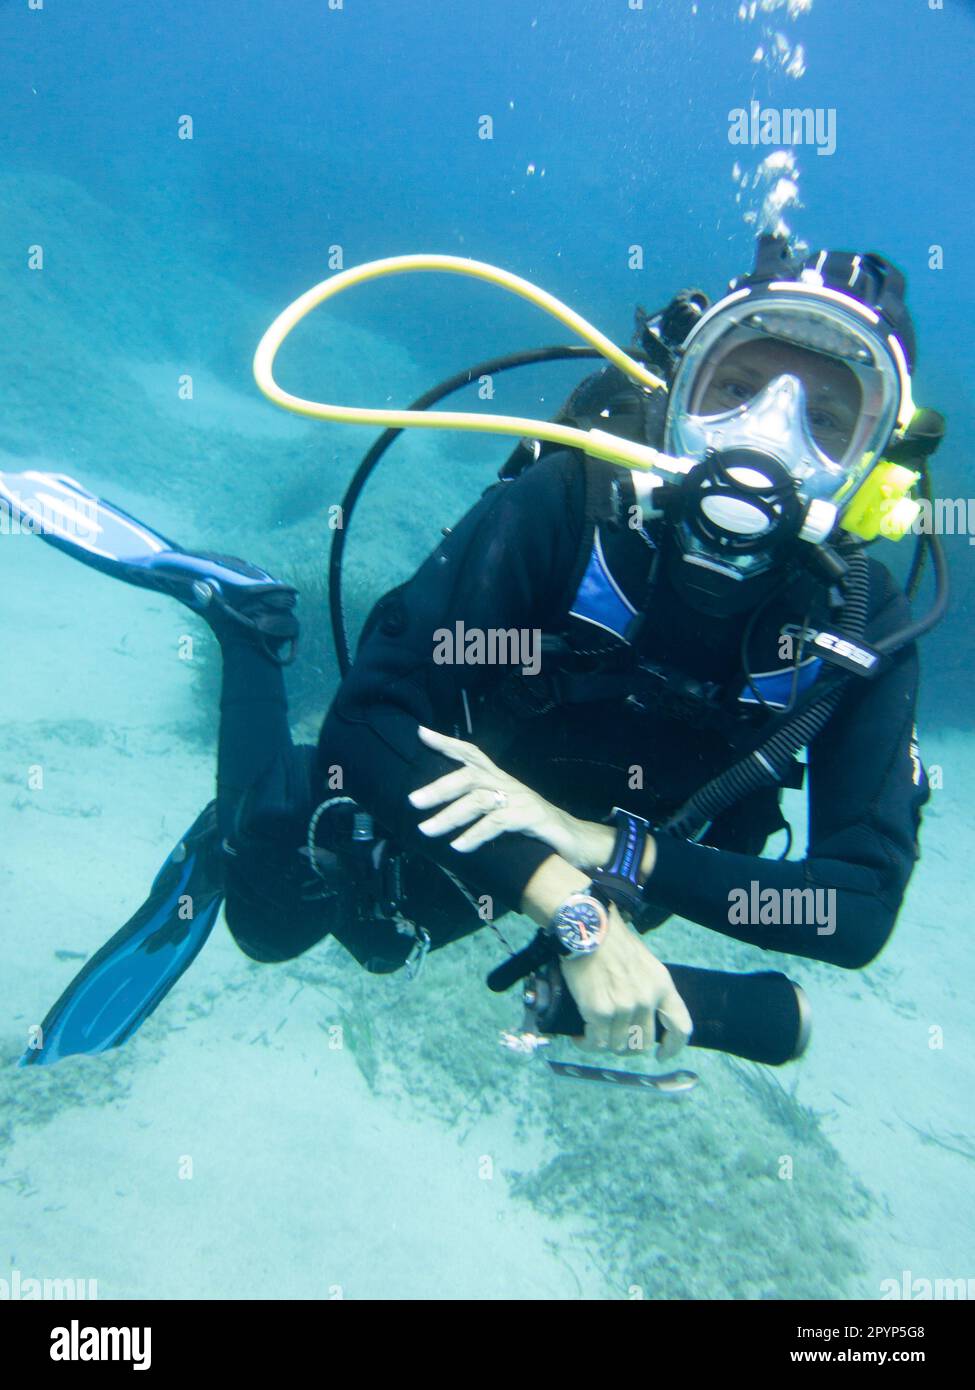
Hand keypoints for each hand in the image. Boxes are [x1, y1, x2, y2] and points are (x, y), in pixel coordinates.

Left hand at [409, 725, 591, 859]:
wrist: (578, 841)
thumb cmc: (535, 828)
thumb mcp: (504, 813)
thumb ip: (480, 810)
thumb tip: (443, 815)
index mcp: (500, 780)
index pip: (472, 754)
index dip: (447, 742)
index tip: (421, 733)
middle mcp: (509, 785)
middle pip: (470, 776)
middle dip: (439, 787)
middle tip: (413, 801)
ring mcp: (521, 800)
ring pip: (479, 799)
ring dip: (449, 816)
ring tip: (426, 830)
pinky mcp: (532, 819)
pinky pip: (498, 823)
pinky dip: (475, 835)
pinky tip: (459, 847)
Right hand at [561, 909, 691, 1059]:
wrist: (588, 928)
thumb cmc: (612, 942)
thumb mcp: (645, 963)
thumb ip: (649, 989)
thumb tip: (644, 1016)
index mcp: (662, 986)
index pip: (680, 1027)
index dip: (673, 1047)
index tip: (661, 1054)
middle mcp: (647, 1000)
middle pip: (643, 1044)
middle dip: (628, 1047)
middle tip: (613, 1038)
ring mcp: (624, 1007)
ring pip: (618, 1046)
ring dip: (605, 1044)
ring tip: (593, 1033)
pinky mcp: (599, 1011)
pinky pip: (596, 1042)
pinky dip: (587, 1043)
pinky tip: (580, 1036)